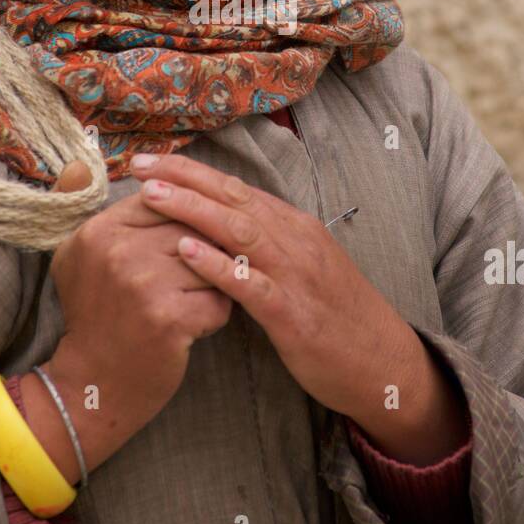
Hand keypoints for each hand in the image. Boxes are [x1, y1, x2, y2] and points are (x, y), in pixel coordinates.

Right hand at [33, 159, 233, 472]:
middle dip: (205, 252)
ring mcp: (143, 283)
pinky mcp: (168, 317)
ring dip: (213, 283)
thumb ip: (82, 207)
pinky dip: (216, 314)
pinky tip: (194, 325)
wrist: (91, 386)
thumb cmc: (94, 317)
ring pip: (212, 261)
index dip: (183, 221)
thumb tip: (78, 161)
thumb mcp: (75, 256)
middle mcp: (117, 251)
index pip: (164, 199)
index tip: (181, 246)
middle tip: (195, 277)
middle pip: (192, 227)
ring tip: (192, 300)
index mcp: (97, 230)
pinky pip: (220, 299)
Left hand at [128, 154, 399, 420]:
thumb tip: (223, 224)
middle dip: (184, 178)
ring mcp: (296, 275)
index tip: (153, 160)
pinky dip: (217, 264)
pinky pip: (250, 284)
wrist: (384, 363)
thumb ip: (268, 243)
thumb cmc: (337, 317)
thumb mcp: (305, 266)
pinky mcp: (293, 314)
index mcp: (295, 227)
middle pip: (233, 198)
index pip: (237, 188)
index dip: (193, 171)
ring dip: (192, 209)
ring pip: (239, 230)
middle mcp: (295, 240)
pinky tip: (185, 252)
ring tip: (152, 195)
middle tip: (139, 165)